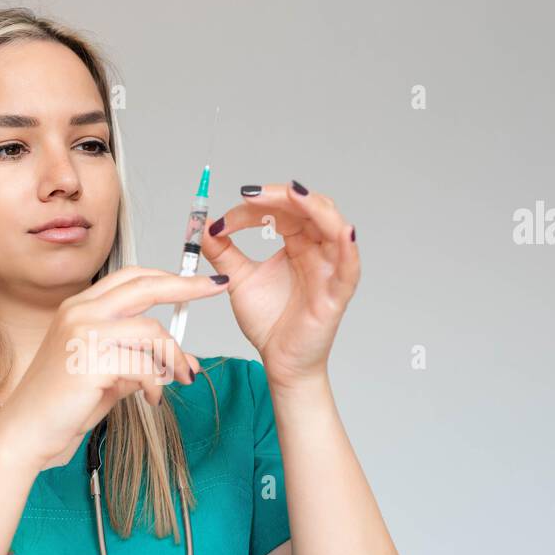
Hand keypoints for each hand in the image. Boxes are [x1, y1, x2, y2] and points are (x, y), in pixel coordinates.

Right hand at [0, 266, 227, 468]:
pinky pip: (144, 365)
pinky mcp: (90, 361)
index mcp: (79, 308)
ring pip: (151, 331)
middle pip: (143, 286)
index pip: (130, 278)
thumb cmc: (62, 405)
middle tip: (216, 287)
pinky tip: (151, 399)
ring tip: (179, 379)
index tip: (199, 280)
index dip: (167, 276)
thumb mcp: (105, 374)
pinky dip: (156, 384)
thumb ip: (138, 360)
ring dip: (174, 357)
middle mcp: (79, 313)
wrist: (27, 432)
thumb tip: (182, 361)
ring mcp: (82, 334)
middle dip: (186, 286)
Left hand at [199, 181, 359, 388]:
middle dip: (280, 197)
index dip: (253, 209)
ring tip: (291, 194)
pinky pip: (350, 266)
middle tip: (249, 195)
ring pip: (333, 227)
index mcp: (297, 244)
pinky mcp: (337, 293)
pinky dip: (348, 247)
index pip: (281, 212)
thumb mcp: (237, 280)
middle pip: (308, 209)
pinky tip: (343, 231)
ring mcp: (330, 270)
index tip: (222, 221)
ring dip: (313, 206)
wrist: (279, 360)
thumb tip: (204, 227)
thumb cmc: (269, 321)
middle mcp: (317, 251)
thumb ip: (222, 253)